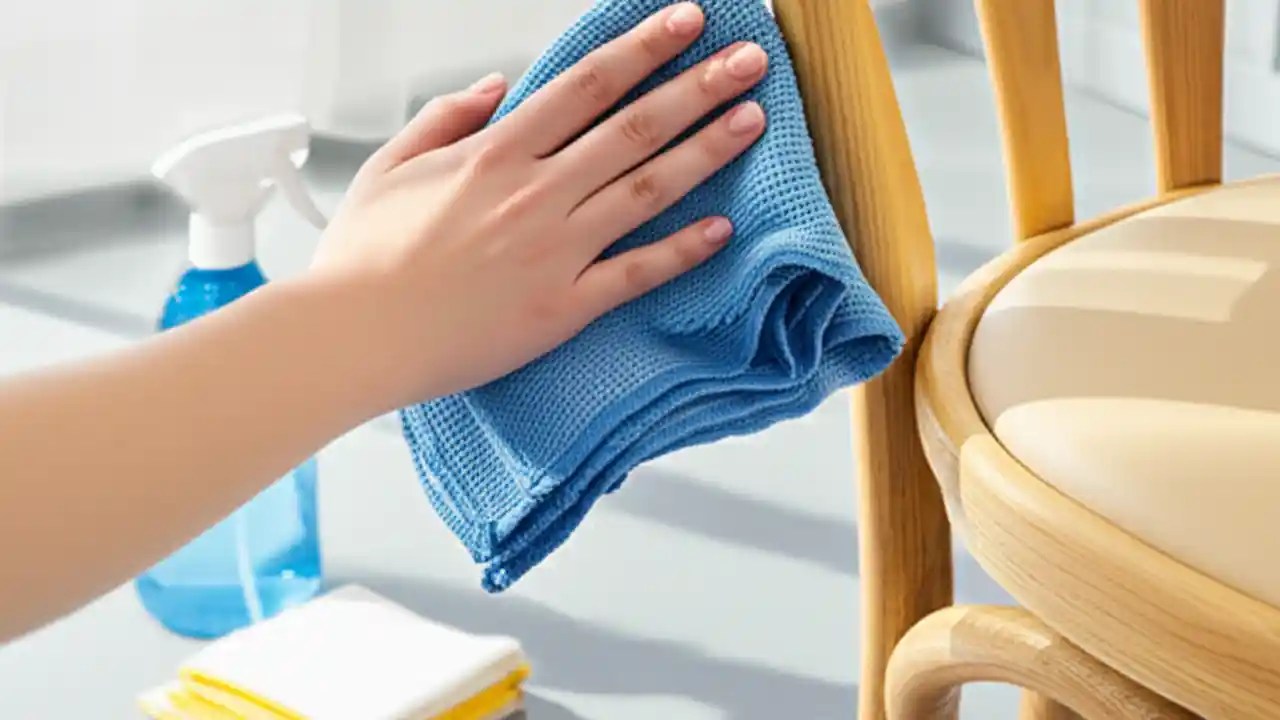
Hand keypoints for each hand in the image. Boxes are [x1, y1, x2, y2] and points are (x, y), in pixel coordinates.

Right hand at [309, 2, 767, 409]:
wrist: (353, 338)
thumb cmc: (364, 260)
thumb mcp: (390, 165)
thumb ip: (448, 116)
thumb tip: (497, 85)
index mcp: (495, 153)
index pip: (587, 85)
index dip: (643, 49)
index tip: (685, 22)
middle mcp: (534, 192)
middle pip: (634, 127)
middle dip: (698, 87)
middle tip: (748, 61)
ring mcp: (555, 249)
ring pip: (648, 188)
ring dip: (706, 150)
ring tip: (752, 120)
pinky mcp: (563, 305)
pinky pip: (636, 273)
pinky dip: (682, 251)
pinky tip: (723, 229)